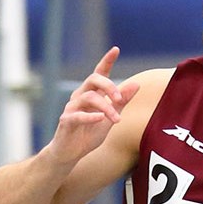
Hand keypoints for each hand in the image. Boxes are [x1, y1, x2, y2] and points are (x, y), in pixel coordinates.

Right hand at [47, 47, 140, 164]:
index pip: (99, 73)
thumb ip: (121, 102)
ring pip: (89, 97)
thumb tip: (137, 84)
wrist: (70, 154)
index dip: (106, 61)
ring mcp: (71, 107)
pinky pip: (77, 115)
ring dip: (106, 108)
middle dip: (109, 86)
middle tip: (120, 98)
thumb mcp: (110, 118)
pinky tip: (100, 119)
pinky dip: (90, 116)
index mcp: (91, 94)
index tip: (116, 49)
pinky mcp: (65, 121)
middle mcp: (80, 96)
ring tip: (116, 120)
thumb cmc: (88, 134)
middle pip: (94, 79)